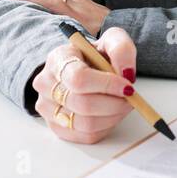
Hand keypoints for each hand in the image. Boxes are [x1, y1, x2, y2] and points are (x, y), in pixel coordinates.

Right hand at [32, 26, 137, 143]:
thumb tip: (127, 74)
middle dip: (115, 104)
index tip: (128, 86)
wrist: (82, 68)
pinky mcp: (56, 127)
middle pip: (83, 104)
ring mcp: (47, 108)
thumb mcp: (111, 41)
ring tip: (122, 104)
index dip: (107, 85)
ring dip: (113, 116)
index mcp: (58, 59)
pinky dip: (106, 127)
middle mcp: (46, 84)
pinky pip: (86, 136)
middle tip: (130, 97)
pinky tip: (110, 113)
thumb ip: (122, 50)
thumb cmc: (96, 56)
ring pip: (86, 124)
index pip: (79, 78)